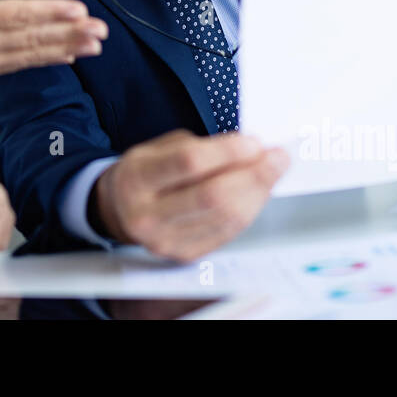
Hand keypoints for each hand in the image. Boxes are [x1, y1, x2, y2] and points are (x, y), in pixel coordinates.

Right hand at [0, 0, 107, 98]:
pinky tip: (68, 56)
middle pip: (33, 35)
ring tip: (94, 44)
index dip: (48, 12)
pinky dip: (47, 60)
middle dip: (69, 32)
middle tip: (100, 30)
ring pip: (33, 52)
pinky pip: (22, 65)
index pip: (16, 14)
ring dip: (66, 47)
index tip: (76, 9)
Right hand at [93, 129, 288, 261]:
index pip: (189, 163)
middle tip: (277, 157)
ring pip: (227, 217)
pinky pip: (229, 232)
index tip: (254, 141)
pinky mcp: (186, 255)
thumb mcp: (158, 148)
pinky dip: (250, 208)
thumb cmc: (145, 173)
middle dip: (254, 174)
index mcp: (137, 179)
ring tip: (271, 171)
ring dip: (258, 191)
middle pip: (213, 196)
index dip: (228, 151)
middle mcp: (148, 215)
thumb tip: (249, 149)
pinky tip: (256, 192)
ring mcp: (167, 241)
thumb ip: (199, 148)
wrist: (120, 209)